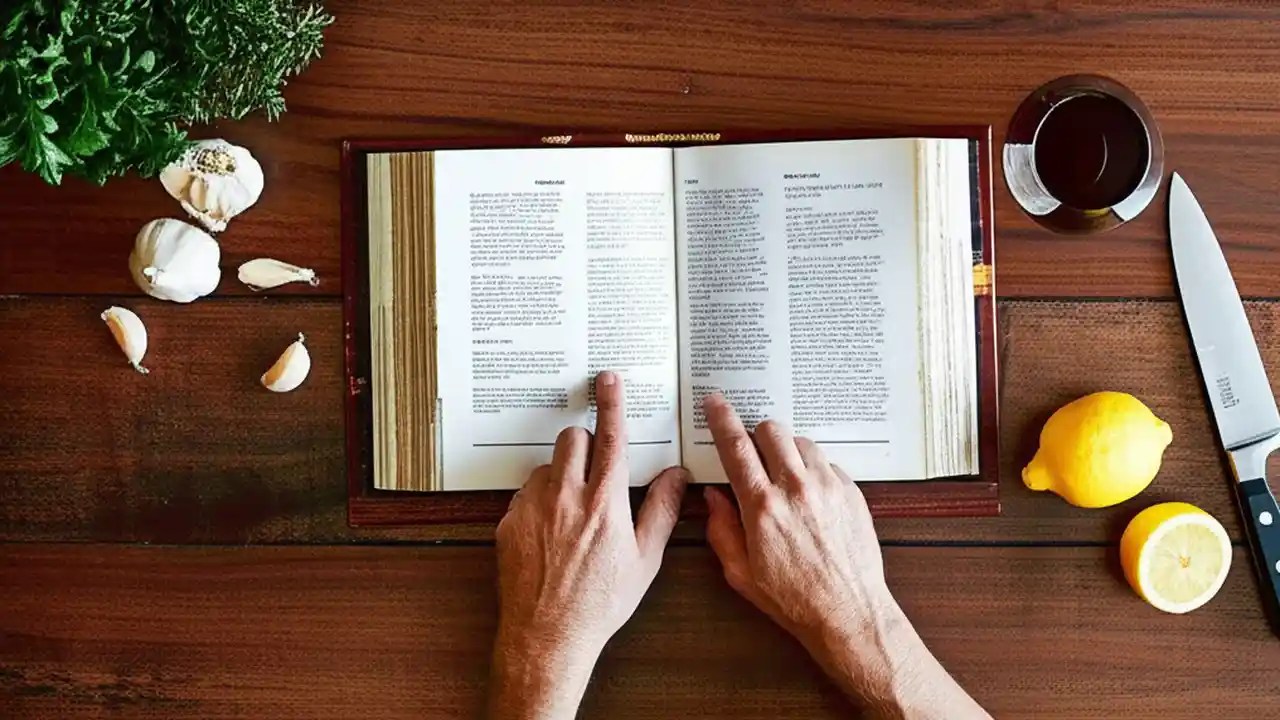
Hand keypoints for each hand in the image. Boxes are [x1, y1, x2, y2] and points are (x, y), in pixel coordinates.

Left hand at [489, 371, 687, 719]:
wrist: (548, 635)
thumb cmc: (600, 603)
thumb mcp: (644, 560)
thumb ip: (661, 510)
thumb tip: (676, 476)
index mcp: (605, 503)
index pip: (611, 438)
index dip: (612, 403)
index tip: (609, 380)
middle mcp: (567, 497)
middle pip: (573, 439)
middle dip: (584, 444)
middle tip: (593, 470)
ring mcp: (533, 508)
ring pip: (547, 465)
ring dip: (561, 474)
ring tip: (572, 511)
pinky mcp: (509, 521)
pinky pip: (525, 492)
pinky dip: (539, 500)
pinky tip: (549, 532)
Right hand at [701, 394, 990, 718]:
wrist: (848, 612)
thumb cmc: (792, 599)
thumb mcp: (740, 572)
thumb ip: (721, 528)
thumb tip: (713, 496)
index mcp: (762, 507)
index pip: (735, 447)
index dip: (721, 419)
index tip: (714, 402)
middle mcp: (796, 489)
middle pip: (772, 430)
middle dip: (757, 434)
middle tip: (754, 453)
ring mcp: (828, 487)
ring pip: (801, 442)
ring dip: (787, 451)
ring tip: (785, 478)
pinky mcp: (852, 492)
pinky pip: (827, 462)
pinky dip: (813, 470)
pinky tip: (811, 497)